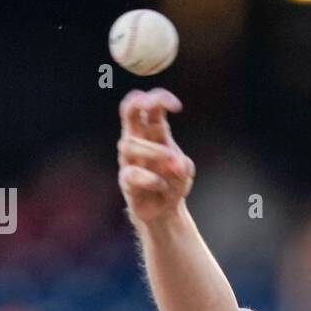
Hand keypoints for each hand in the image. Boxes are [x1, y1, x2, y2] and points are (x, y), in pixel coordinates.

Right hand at [117, 88, 195, 226]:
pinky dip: (151, 179)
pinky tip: (162, 186)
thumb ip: (182, 164)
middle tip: (150, 104)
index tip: (177, 107)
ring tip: (172, 162)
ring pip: (129, 144)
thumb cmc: (173, 181)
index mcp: (153, 132)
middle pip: (128, 111)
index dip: (160, 99)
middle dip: (137, 102)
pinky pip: (132, 174)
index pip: (151, 107)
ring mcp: (129, 159)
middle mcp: (138, 140)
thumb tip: (174, 164)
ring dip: (153, 150)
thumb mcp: (185, 170)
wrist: (164, 210)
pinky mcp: (126, 179)